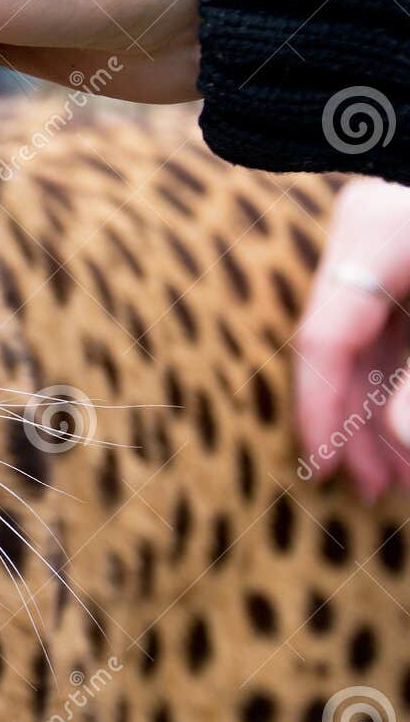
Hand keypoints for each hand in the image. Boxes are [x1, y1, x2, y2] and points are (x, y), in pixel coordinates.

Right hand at [294, 179, 409, 498]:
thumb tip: (400, 441)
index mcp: (368, 233)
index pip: (322, 335)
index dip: (320, 409)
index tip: (323, 470)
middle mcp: (367, 237)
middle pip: (346, 345)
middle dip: (362, 422)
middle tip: (375, 488)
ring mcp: (391, 243)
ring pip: (374, 340)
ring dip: (384, 407)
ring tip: (399, 473)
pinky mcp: (409, 252)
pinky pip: (397, 325)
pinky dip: (402, 376)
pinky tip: (404, 427)